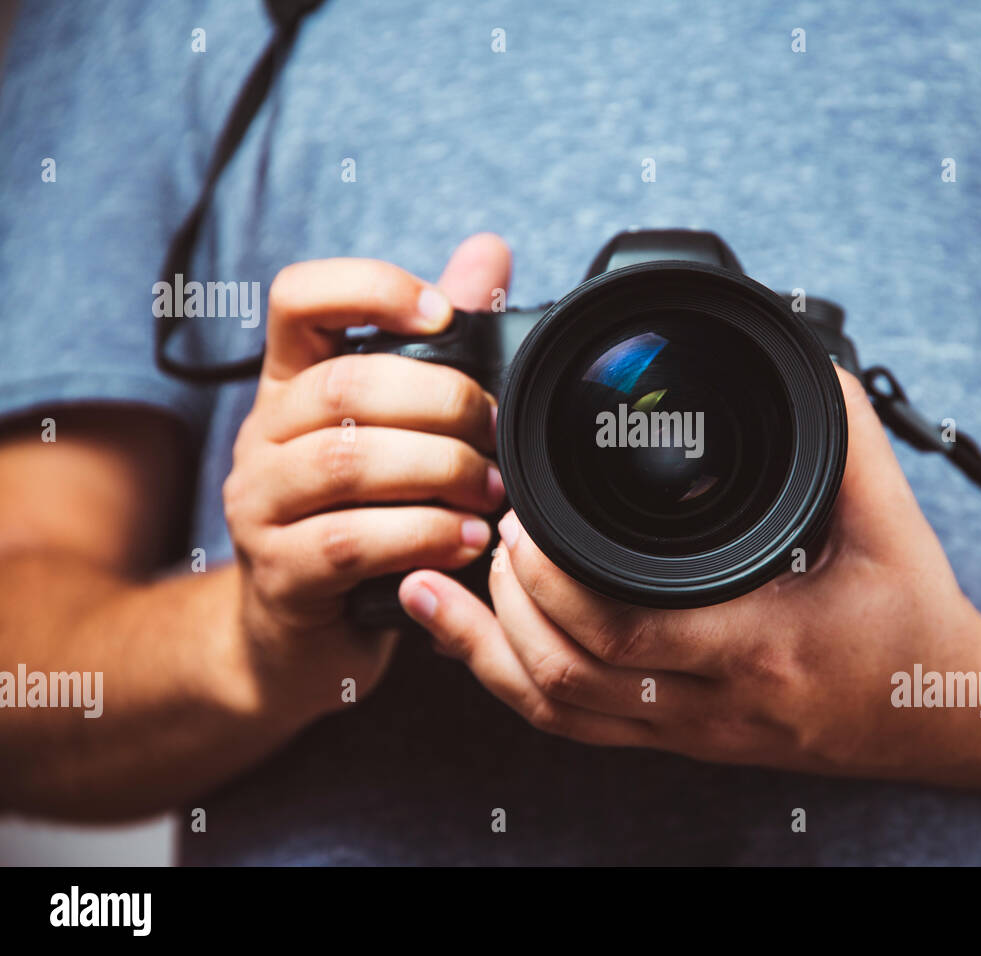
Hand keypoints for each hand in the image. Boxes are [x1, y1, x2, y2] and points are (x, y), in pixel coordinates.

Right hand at [223, 235, 509, 724]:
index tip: (441, 313)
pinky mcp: (279, 573)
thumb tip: (489, 252)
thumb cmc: (363, 516)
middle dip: (443, 403)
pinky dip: (423, 536)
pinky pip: (351, 541)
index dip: (370, 288)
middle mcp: (264, 434)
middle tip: (497, 434)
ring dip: (439, 471)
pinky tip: (467, 540)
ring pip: (347, 463)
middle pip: (346, 384)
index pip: (301, 298)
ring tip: (491, 493)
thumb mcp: (399, 430)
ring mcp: (260, 504)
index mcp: (295, 382)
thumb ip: (441, 346)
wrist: (301, 634)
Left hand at [403, 366, 980, 777]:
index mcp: (762, 645)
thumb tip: (796, 358)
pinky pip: (579, 729)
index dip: (552, 582)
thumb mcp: (892, 517)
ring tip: (436, 591)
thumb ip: (845, 434)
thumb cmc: (914, 617)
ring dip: (489, 652)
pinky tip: (475, 644)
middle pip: (570, 676)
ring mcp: (693, 733)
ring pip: (559, 712)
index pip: (625, 631)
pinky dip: (516, 685)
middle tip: (484, 533)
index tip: (522, 521)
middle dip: (505, 605)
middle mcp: (716, 705)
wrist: (940, 715)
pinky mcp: (682, 742)